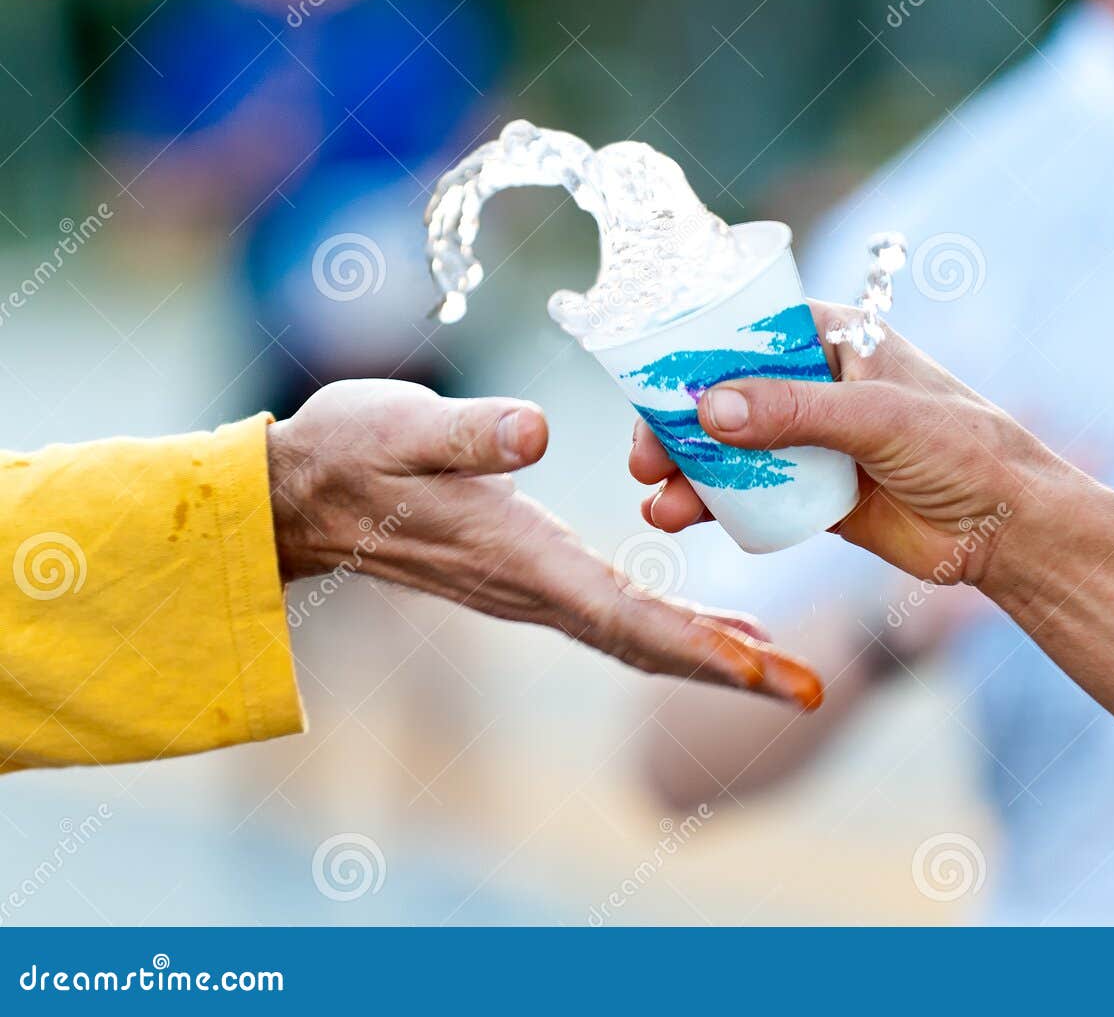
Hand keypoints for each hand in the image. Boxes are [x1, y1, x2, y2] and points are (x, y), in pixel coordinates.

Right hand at [267, 379, 821, 708]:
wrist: (305, 493)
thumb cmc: (354, 450)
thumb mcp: (405, 426)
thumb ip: (469, 433)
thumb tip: (535, 434)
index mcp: (520, 558)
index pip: (622, 614)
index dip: (693, 642)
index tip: (759, 666)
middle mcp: (535, 590)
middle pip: (649, 646)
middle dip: (730, 671)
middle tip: (807, 689)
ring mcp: (535, 591)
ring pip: (639, 639)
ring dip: (714, 657)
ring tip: (784, 668)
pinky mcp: (535, 577)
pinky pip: (621, 618)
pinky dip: (679, 633)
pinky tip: (720, 629)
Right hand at [629, 301, 1086, 599]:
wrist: (1009, 529)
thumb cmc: (963, 449)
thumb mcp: (879, 420)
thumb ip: (796, 413)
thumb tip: (710, 409)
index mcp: (837, 341)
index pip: (750, 329)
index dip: (695, 351)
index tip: (648, 381)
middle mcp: (818, 387)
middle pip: (727, 393)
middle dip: (679, 422)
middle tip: (644, 455)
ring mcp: (814, 443)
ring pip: (732, 448)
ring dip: (689, 469)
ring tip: (655, 498)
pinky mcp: (816, 495)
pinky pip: (752, 494)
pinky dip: (714, 505)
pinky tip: (682, 519)